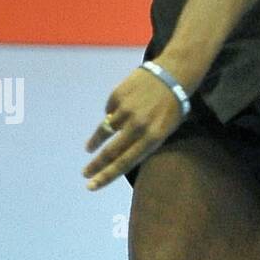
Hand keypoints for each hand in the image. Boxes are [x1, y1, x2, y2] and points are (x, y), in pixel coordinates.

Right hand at [83, 65, 186, 189]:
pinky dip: (112, 114)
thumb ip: (145, 143)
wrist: (174, 73)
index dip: (106, 176)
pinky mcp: (118, 95)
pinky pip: (109, 110)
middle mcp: (138, 125)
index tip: (91, 186)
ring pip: (105, 130)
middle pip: (111, 151)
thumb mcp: (166, 129)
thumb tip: (120, 156)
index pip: (125, 162)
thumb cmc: (173, 106)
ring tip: (89, 148)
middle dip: (95, 165)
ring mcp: (126, 110)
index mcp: (153, 137)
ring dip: (96, 141)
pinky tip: (119, 110)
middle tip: (85, 173)